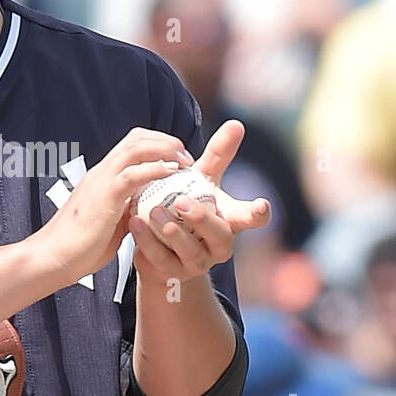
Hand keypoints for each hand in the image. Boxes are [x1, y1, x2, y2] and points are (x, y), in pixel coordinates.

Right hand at [35, 127, 190, 284]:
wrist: (54, 257)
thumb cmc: (81, 246)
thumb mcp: (111, 222)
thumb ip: (127, 211)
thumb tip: (146, 211)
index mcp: (103, 177)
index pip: (132, 144)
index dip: (158, 144)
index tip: (177, 157)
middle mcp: (102, 172)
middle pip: (137, 138)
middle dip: (166, 141)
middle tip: (186, 155)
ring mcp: (101, 181)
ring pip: (135, 148)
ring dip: (164, 150)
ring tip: (184, 160)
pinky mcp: (104, 196)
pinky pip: (132, 174)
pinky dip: (155, 168)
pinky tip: (172, 172)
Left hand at [129, 120, 270, 289]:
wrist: (162, 243)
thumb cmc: (189, 203)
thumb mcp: (203, 179)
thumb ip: (219, 154)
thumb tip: (237, 123)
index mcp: (231, 221)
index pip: (252, 219)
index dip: (258, 214)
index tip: (260, 205)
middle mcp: (220, 245)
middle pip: (218, 235)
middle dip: (201, 219)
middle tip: (181, 201)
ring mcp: (197, 263)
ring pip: (189, 252)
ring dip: (171, 232)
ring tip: (154, 213)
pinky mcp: (173, 273)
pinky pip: (160, 259)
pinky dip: (147, 241)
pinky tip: (135, 222)